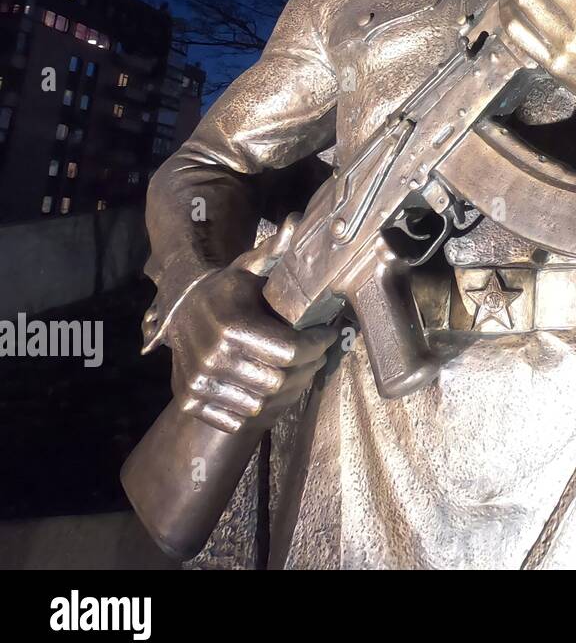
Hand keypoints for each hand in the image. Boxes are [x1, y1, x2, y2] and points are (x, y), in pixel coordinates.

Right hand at [166, 266, 335, 433]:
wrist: (179, 310)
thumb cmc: (226, 289)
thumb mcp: (249, 268)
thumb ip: (274, 250)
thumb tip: (295, 224)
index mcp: (232, 326)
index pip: (291, 351)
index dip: (318, 344)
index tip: (327, 334)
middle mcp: (213, 358)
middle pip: (279, 381)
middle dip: (306, 367)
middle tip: (316, 353)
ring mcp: (199, 383)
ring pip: (260, 404)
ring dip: (284, 390)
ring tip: (294, 369)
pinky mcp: (190, 402)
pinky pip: (236, 418)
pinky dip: (255, 408)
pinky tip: (266, 386)